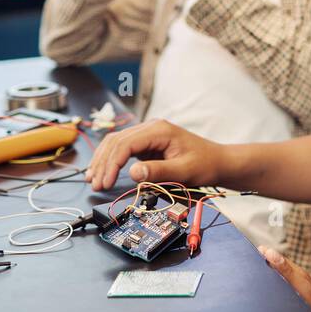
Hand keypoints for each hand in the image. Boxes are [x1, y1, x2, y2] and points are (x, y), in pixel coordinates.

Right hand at [84, 118, 230, 191]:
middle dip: (103, 163)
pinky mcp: (147, 143)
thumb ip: (159, 172)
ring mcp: (147, 134)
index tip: (106, 182)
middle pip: (116, 141)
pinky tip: (102, 171)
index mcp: (159, 130)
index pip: (126, 143)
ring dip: (103, 160)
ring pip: (116, 142)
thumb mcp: (184, 171)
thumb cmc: (205, 164)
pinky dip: (111, 159)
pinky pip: (123, 148)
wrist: (218, 161)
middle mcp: (150, 127)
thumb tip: (134, 173)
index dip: (112, 164)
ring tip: (93, 179)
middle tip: (95, 184)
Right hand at [256, 245, 310, 311]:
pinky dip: (298, 286)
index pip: (306, 291)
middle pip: (306, 283)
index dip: (288, 272)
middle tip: (262, 251)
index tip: (270, 255)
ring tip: (269, 262)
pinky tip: (286, 286)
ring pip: (309, 288)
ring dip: (291, 274)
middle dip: (285, 266)